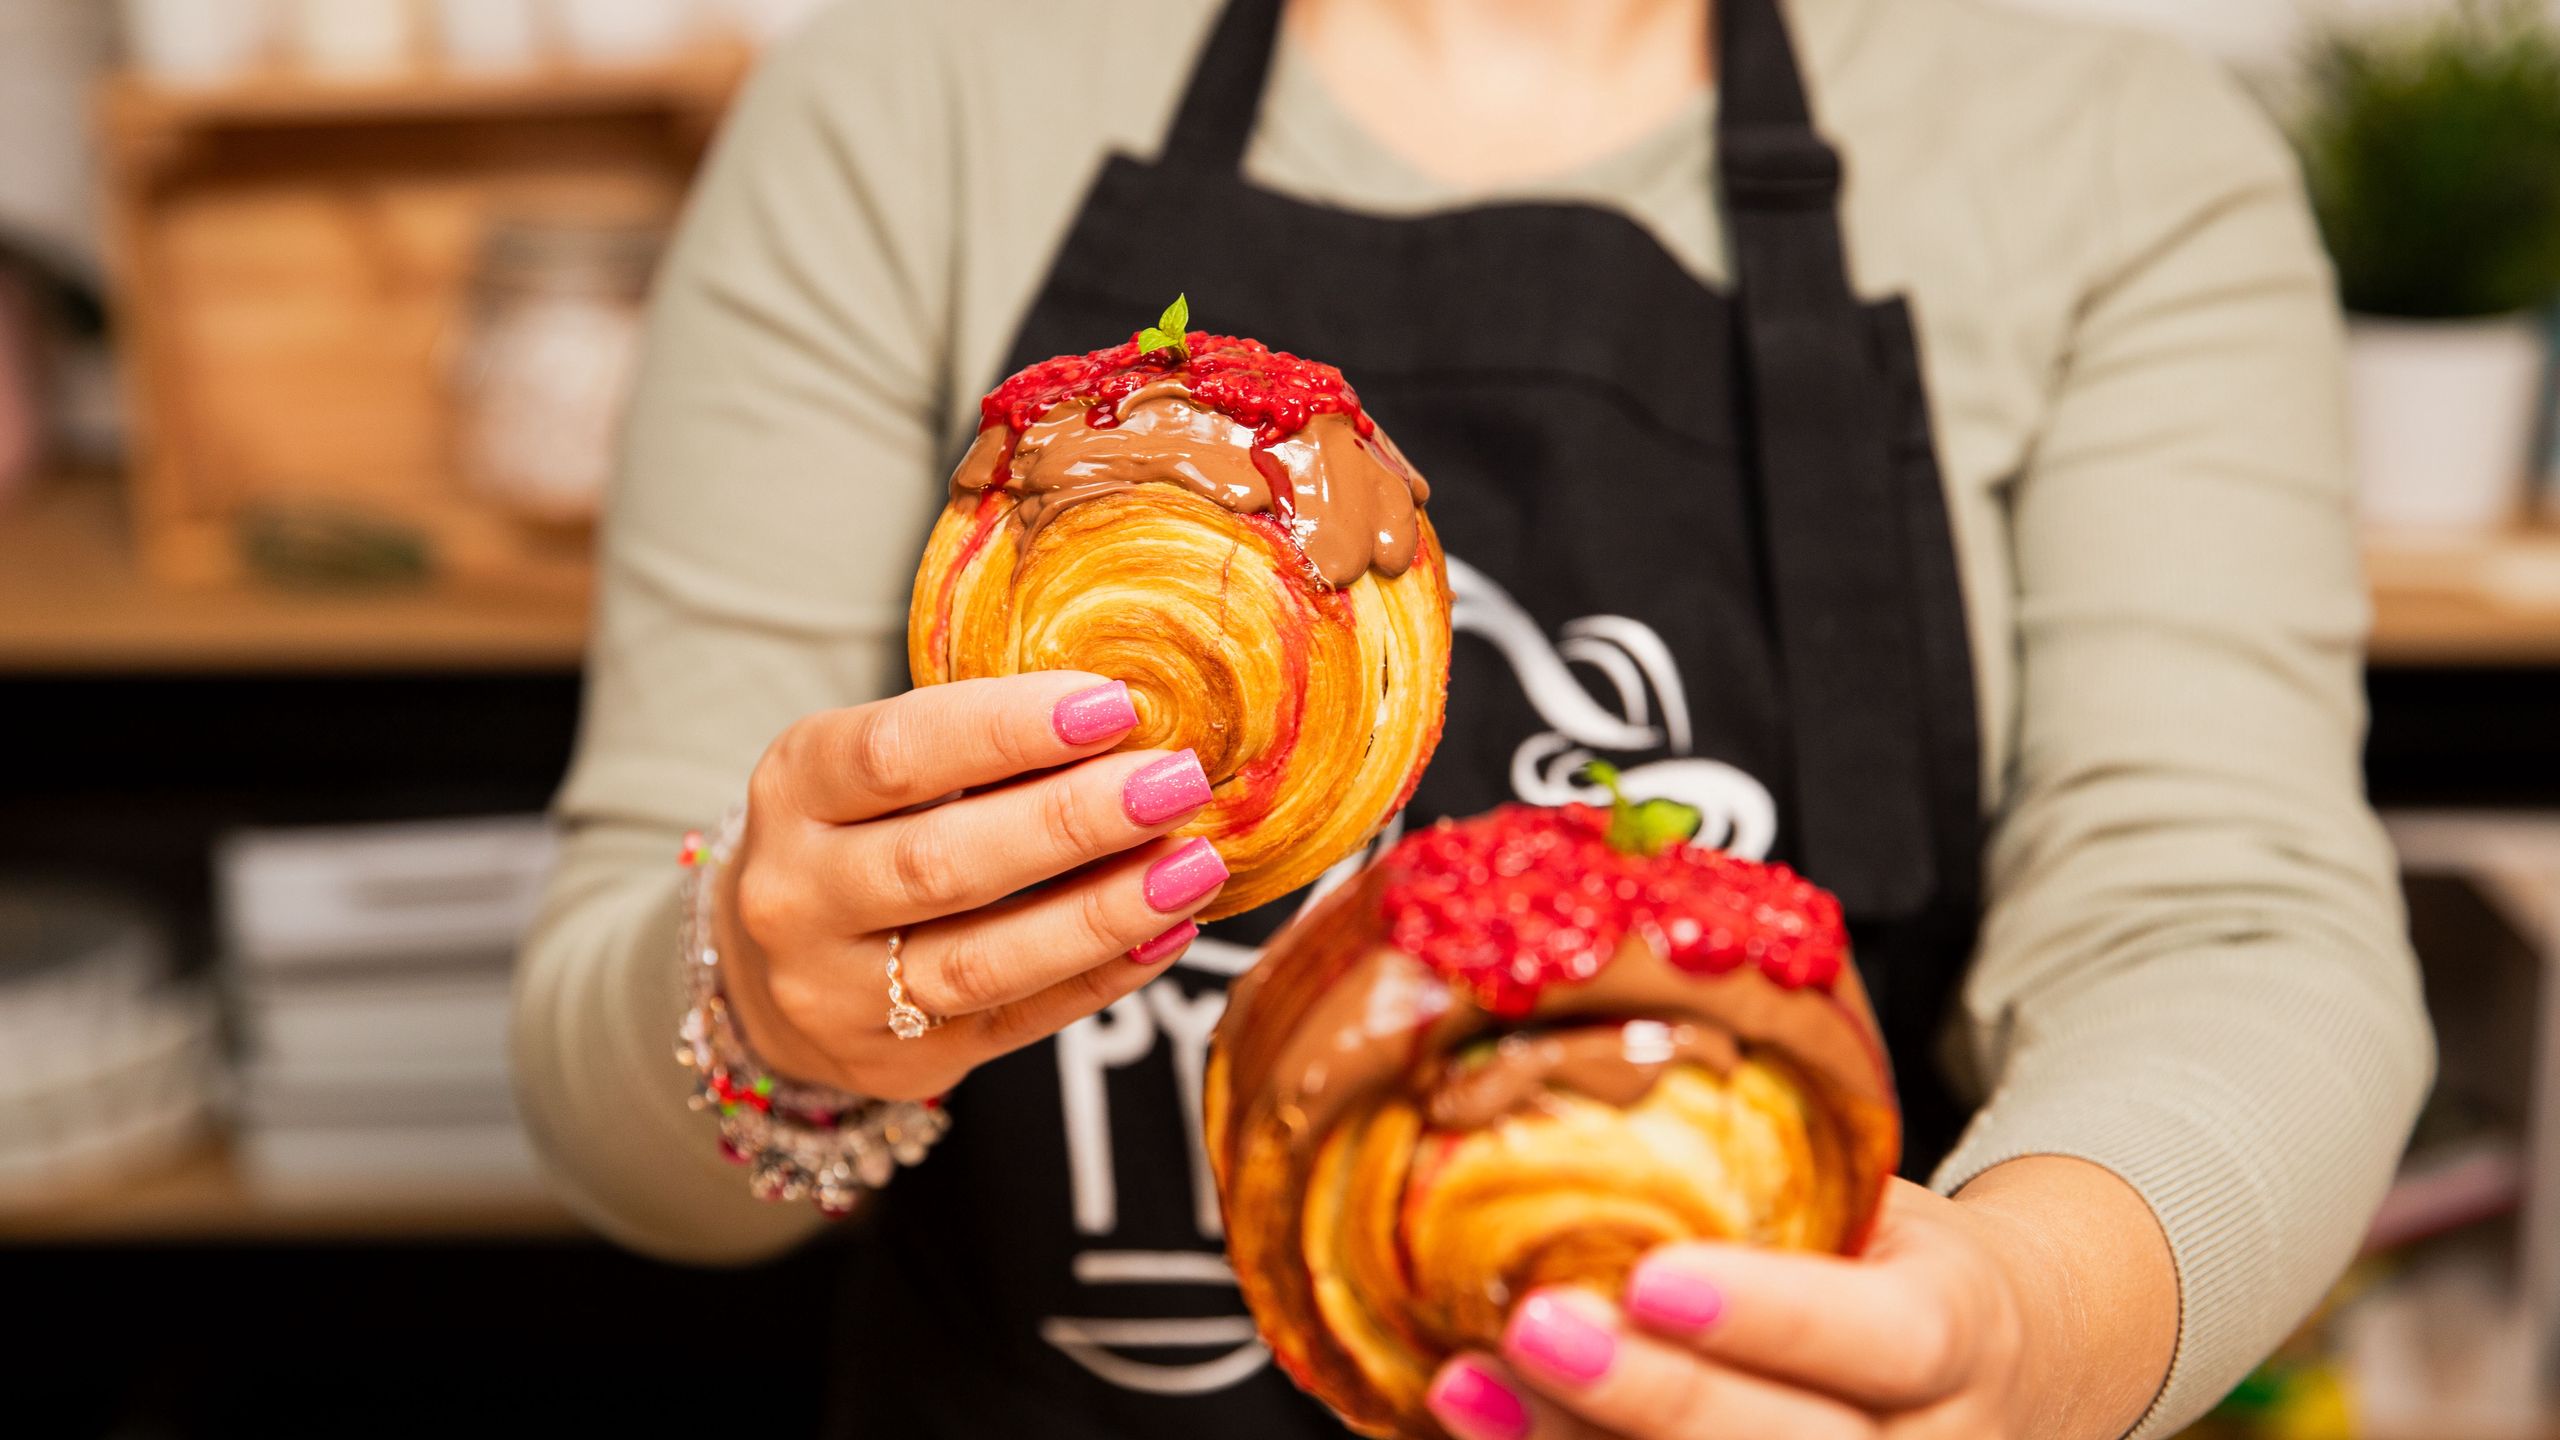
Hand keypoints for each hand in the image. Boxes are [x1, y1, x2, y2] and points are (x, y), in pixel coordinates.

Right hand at [715, 672, 1227, 1100]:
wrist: (772, 969)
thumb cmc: (858, 832)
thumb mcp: (875, 767)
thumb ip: (977, 745)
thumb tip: (1127, 721)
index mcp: (794, 788)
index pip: (897, 753)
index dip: (1008, 728)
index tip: (1113, 705)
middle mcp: (798, 896)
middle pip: (942, 862)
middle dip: (1072, 820)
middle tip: (1177, 781)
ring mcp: (841, 993)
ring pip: (982, 960)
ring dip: (1102, 912)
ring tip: (1194, 866)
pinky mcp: (898, 1060)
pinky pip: (1017, 1021)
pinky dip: (1101, 977)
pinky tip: (1169, 933)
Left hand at [1426, 1157, 2178, 1439]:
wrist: (2007, 1365)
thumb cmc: (1904, 1263)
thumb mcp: (1877, 1206)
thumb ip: (1773, 1188)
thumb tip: (1585, 1079)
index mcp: (1963, 1331)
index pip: (1884, 1336)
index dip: (1768, 1317)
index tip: (1654, 1277)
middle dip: (1651, 1395)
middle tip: (1533, 1327)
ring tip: (1470, 1387)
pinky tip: (1487, 1423)